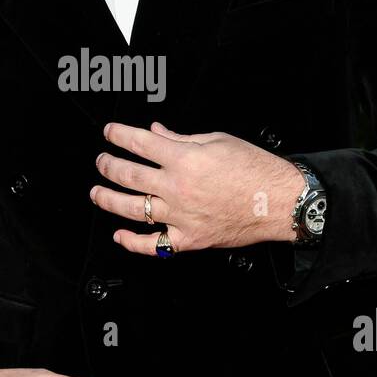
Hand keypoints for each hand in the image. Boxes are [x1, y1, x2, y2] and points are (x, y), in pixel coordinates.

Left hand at [89, 119, 303, 255]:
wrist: (279, 200)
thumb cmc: (255, 169)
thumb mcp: (218, 141)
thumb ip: (182, 138)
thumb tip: (157, 131)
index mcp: (185, 159)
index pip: (139, 142)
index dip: (118, 135)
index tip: (109, 132)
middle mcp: (177, 187)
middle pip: (128, 175)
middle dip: (108, 165)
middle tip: (101, 161)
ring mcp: (180, 215)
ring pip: (132, 208)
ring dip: (108, 199)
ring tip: (97, 192)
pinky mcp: (189, 238)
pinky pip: (153, 244)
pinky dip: (132, 241)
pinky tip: (119, 234)